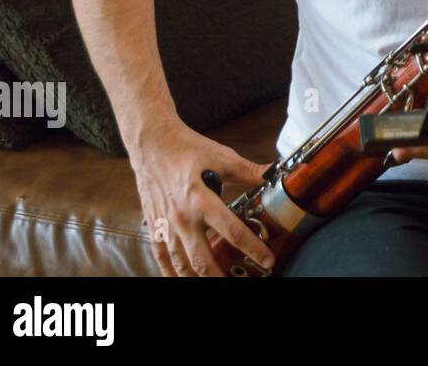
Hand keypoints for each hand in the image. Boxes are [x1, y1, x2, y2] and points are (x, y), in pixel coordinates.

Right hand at [129, 121, 275, 276]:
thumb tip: (275, 174)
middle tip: (242, 281)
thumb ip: (250, 171)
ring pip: (182, 265)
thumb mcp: (222, 156)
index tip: (268, 261)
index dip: (252, 248)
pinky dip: (171, 274)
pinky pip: (161, 258)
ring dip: (199, 279)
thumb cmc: (187, 149)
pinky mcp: (155, 227)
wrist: (151, 144)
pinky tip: (182, 280)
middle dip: (222, 277)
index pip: (231, 231)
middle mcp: (182, 217)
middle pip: (203, 259)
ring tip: (218, 283)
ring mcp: (166, 225)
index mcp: (201, 199)